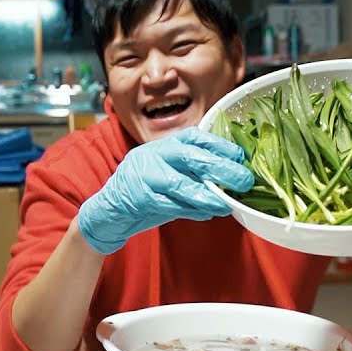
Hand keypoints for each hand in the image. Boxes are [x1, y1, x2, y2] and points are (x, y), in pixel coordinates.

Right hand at [78, 127, 253, 254]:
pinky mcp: (137, 197)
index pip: (194, 136)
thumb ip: (193, 174)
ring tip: (226, 203)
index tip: (241, 156)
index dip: (220, 145)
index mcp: (163, 145)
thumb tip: (230, 177)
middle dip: (220, 167)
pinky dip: (190, 210)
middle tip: (244, 180)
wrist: (107, 213)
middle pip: (189, 156)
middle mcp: (152, 154)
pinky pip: (168, 204)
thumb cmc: (144, 194)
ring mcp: (143, 174)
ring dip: (207, 195)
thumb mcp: (169, 175)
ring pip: (180, 183)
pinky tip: (206, 213)